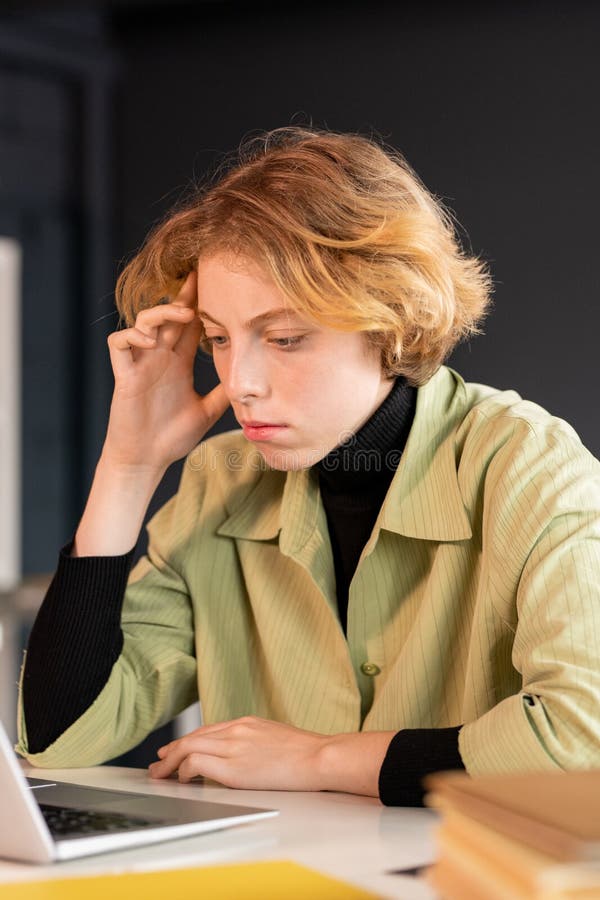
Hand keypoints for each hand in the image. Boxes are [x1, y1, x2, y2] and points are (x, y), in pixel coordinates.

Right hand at [103, 270, 228, 472]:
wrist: (146, 461)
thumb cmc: (172, 437)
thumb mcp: (208, 410)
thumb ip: (224, 392)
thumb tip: (252, 379)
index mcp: (179, 363)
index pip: (191, 325)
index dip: (200, 304)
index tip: (216, 284)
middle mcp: (159, 358)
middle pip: (169, 315)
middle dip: (183, 295)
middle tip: (199, 277)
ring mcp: (140, 364)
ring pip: (144, 322)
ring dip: (161, 313)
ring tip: (181, 314)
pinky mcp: (124, 376)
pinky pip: (119, 344)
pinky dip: (131, 336)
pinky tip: (149, 341)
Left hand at [148, 715, 394, 796]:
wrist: (320, 757)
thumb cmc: (308, 754)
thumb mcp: (278, 739)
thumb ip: (257, 743)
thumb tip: (249, 758)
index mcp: (248, 723)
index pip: (208, 730)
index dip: (189, 740)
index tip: (177, 748)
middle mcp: (236, 730)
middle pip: (193, 737)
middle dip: (172, 750)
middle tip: (159, 762)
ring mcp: (233, 746)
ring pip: (188, 747)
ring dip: (171, 761)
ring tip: (161, 774)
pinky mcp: (233, 766)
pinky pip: (196, 763)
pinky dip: (184, 771)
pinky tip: (182, 780)